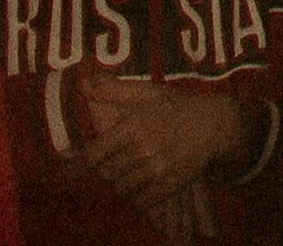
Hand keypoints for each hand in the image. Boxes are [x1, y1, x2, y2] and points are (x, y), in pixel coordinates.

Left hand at [68, 73, 254, 208]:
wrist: (214, 126)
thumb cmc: (176, 106)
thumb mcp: (146, 92)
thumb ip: (112, 89)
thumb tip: (83, 82)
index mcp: (131, 128)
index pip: (94, 154)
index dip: (78, 164)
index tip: (68, 170)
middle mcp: (141, 151)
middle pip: (107, 174)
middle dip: (104, 171)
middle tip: (107, 166)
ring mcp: (156, 171)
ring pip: (122, 189)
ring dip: (119, 184)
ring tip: (124, 174)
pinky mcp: (169, 186)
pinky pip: (141, 201)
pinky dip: (136, 197)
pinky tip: (140, 185)